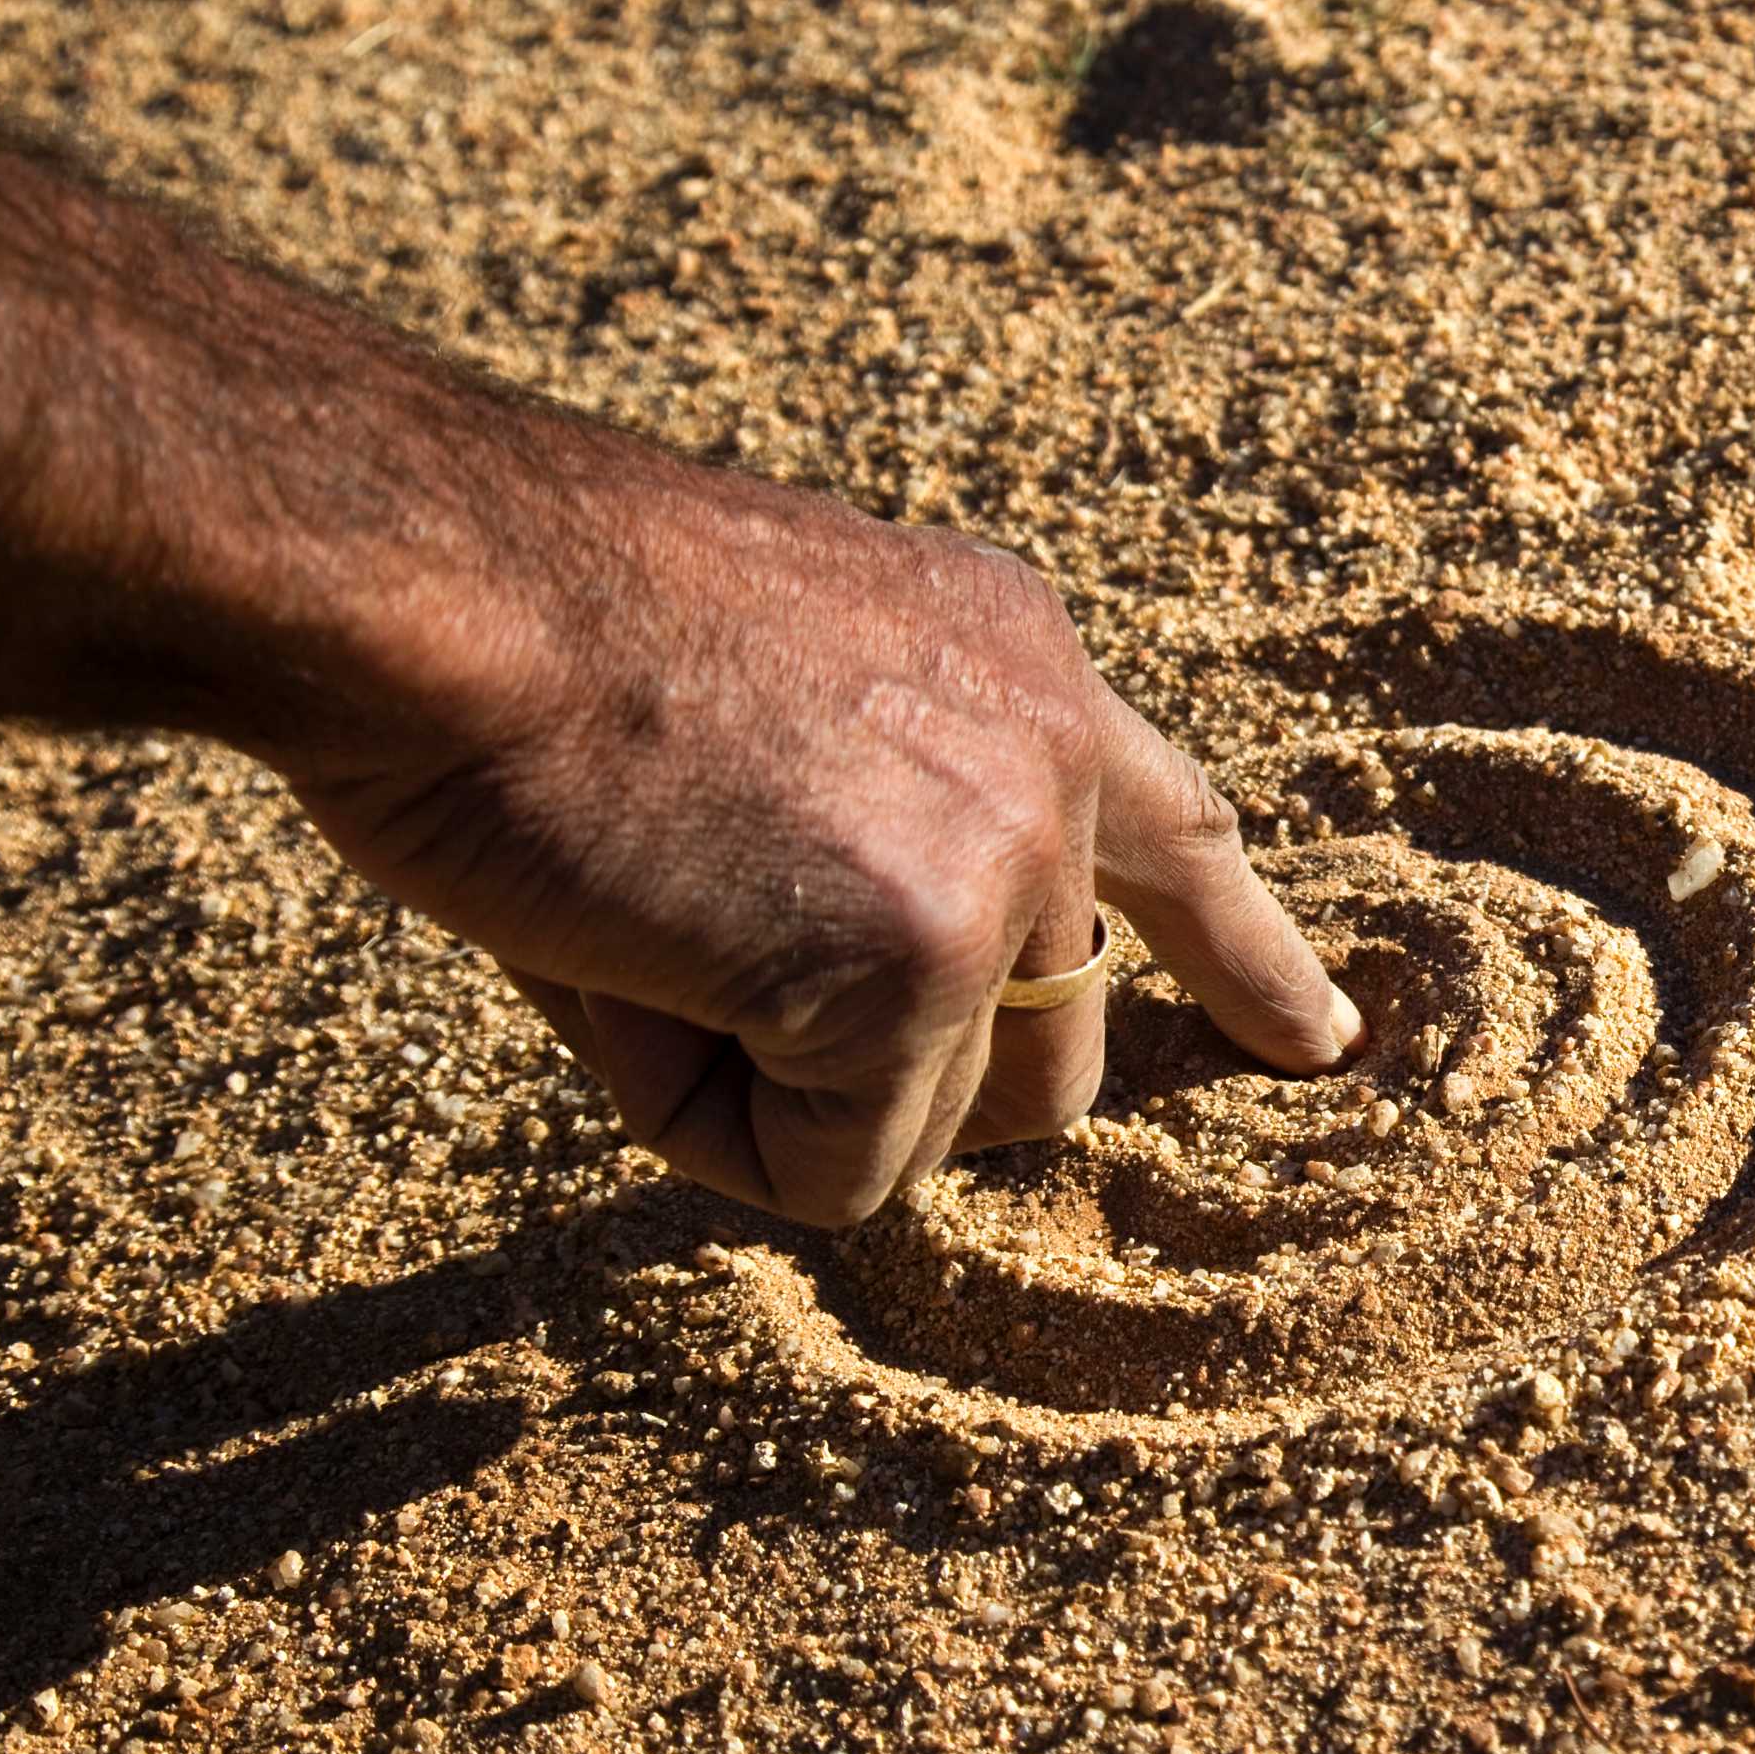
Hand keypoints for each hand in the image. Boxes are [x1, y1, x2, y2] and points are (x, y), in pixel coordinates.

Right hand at [284, 438, 1360, 1225]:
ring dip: (774, 1093)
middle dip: (890, 1083)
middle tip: (704, 978)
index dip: (1246, 956)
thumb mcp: (769, 695)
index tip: (1321, 1042)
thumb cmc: (526, 636)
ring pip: (934, 1131)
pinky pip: (830, 1173)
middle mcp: (1052, 756)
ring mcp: (1003, 861)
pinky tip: (619, 963)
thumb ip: (878, 834)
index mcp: (1016, 663)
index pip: (1182, 836)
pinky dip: (701, 1123)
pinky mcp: (919, 963)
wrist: (433, 580)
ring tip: (636, 921)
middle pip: (1046, 1058)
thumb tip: (877, 1052)